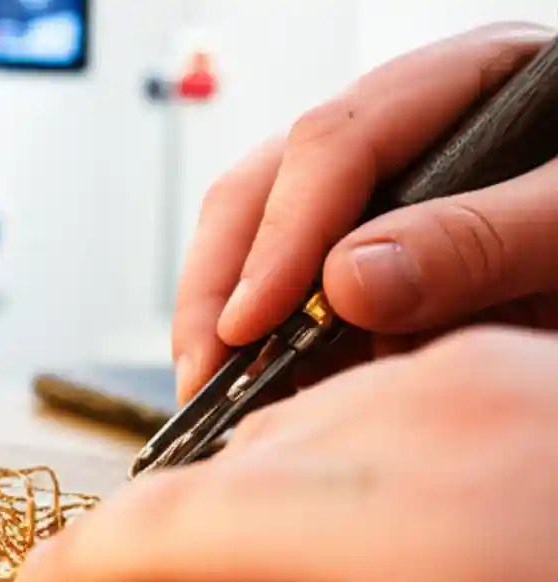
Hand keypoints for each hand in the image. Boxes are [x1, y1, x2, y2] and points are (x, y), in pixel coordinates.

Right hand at [15, 326, 557, 581]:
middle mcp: (440, 522)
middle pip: (197, 521)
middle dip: (107, 551)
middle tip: (51, 575)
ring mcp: (467, 421)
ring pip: (257, 449)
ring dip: (191, 494)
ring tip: (145, 534)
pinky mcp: (494, 369)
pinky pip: (335, 403)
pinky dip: (282, 445)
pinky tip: (273, 476)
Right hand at [174, 22, 557, 404]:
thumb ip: (486, 241)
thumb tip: (349, 284)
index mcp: (460, 84)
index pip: (335, 142)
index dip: (283, 235)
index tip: (252, 323)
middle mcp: (402, 130)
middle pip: (266, 181)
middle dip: (222, 279)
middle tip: (205, 369)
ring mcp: (380, 192)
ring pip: (258, 229)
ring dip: (224, 310)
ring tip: (215, 387)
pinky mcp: (376, 254)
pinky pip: (295, 287)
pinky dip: (269, 339)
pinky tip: (261, 385)